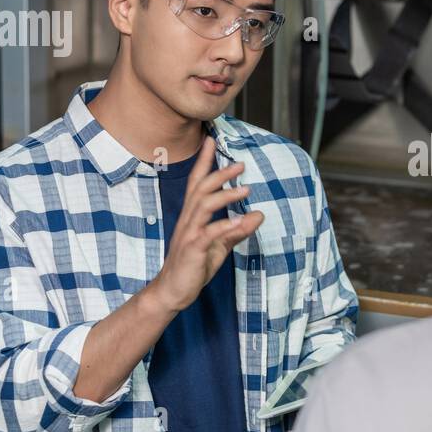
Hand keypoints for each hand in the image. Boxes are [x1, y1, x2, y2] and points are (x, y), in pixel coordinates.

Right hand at [148, 136, 263, 312]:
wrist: (172, 290)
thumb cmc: (193, 265)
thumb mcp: (220, 245)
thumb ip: (237, 230)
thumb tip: (259, 215)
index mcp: (193, 216)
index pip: (197, 183)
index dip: (204, 162)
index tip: (211, 140)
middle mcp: (188, 220)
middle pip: (201, 189)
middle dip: (220, 174)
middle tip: (241, 164)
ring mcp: (189, 234)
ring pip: (203, 206)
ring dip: (225, 196)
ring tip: (246, 190)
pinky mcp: (193, 249)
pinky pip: (208, 234)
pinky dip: (225, 226)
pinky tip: (241, 222)